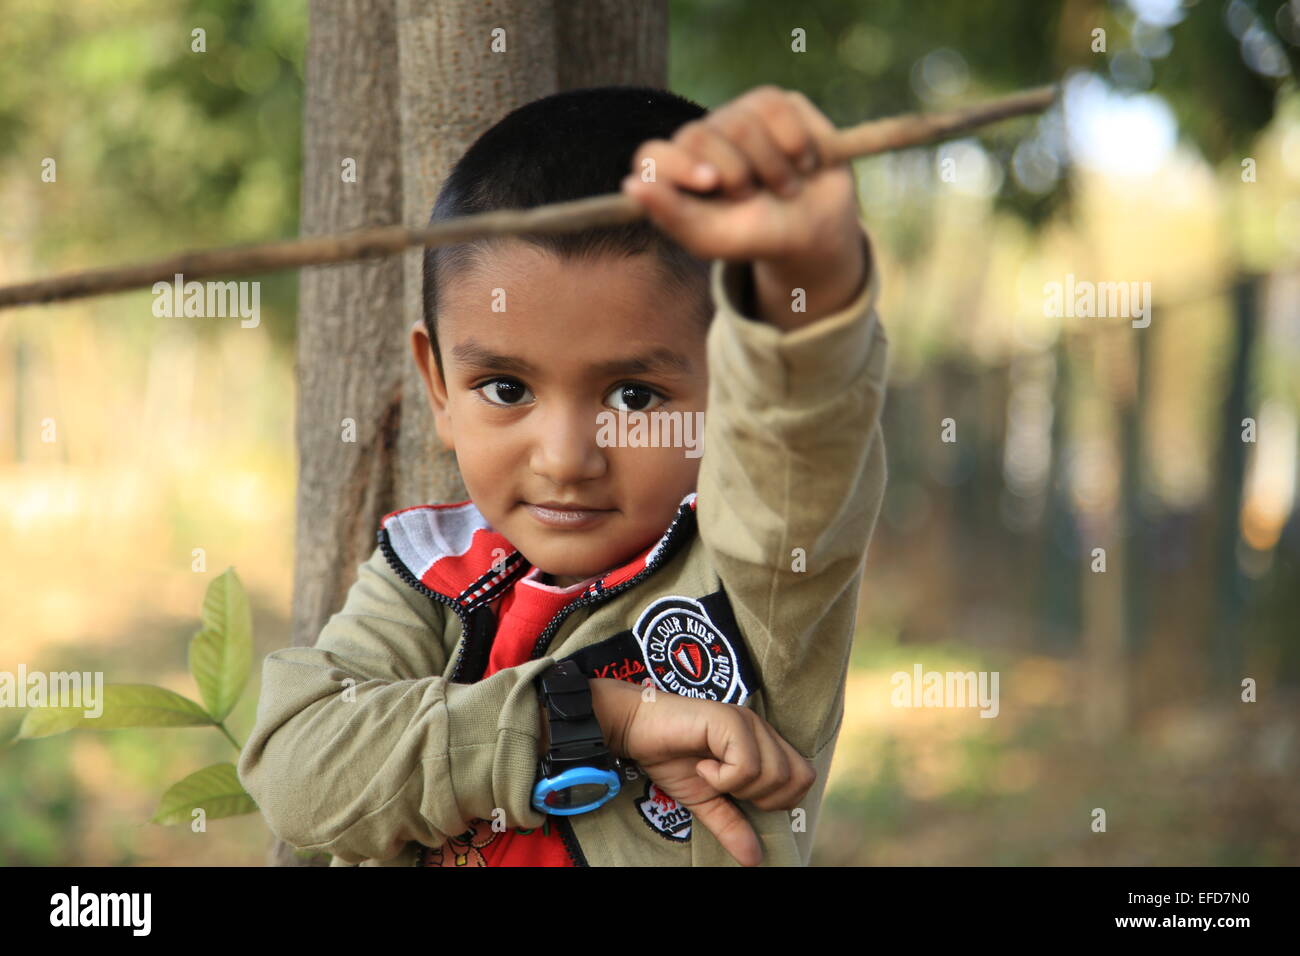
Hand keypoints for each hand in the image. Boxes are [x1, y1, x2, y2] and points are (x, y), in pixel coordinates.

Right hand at [591, 677, 815, 865]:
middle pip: (797, 778)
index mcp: (764, 744)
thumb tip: (754, 860)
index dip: (778, 800)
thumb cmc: (672, 758)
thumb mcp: (706, 801)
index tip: (739, 797)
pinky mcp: (729, 719)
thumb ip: (732, 826)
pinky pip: (746, 765)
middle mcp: (762, 729)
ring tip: (710, 774)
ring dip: (738, 787)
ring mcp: (747, 722)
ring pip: (773, 773)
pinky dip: (722, 777)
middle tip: (728, 789)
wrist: (637, 730)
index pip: (803, 778)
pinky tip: (702, 766)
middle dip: (763, 797)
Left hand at [620, 85, 866, 325]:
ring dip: (773, 169)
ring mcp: (737, 114)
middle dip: (736, 175)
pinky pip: (780, 110)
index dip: (678, 165)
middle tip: (752, 198)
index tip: (710, 183)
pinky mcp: (774, 103)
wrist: (816, 227)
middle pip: (701, 135)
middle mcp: (703, 138)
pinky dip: (797, 146)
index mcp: (678, 172)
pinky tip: (803, 164)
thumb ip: (671, 214)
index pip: (652, 154)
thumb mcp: (712, 238)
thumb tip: (629, 184)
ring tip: (784, 188)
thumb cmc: (755, 235)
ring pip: (745, 123)